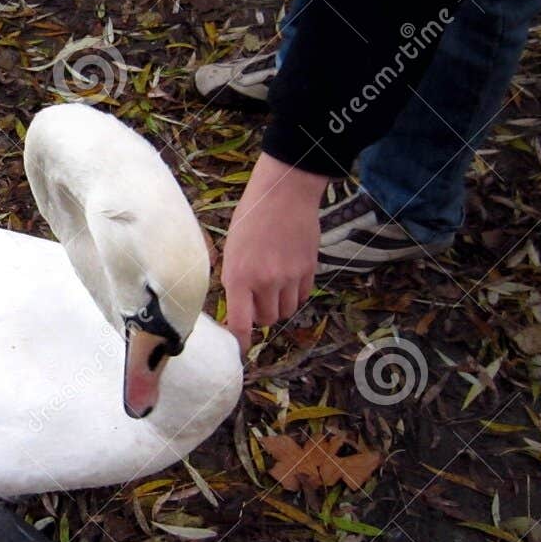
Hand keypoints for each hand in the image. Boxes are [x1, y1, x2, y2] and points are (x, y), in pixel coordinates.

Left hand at [221, 153, 327, 349]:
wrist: (284, 193)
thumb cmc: (250, 217)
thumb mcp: (231, 249)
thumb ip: (234, 279)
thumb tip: (236, 307)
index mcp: (239, 276)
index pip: (241, 324)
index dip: (240, 341)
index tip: (239, 348)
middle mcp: (265, 282)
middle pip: (266, 319)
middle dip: (259, 315)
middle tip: (254, 300)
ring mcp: (290, 277)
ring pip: (286, 311)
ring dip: (278, 306)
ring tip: (271, 287)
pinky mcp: (309, 270)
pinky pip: (302, 297)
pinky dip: (294, 295)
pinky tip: (287, 278)